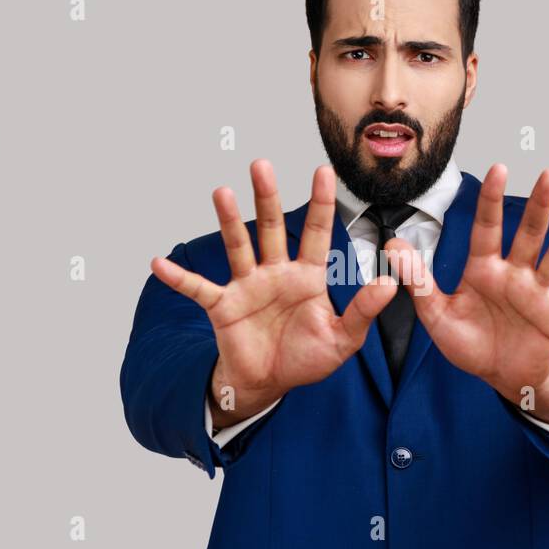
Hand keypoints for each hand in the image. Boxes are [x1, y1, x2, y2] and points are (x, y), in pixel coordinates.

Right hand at [151, 159, 397, 425]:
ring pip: (237, 246)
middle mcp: (275, 273)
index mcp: (307, 276)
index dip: (320, 203)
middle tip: (262, 164)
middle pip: (270, 227)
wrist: (270, 383)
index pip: (315, 232)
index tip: (323, 171)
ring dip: (228, 220)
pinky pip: (198, 289)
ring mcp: (246, 286)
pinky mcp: (223, 306)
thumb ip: (363, 310)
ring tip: (220, 191)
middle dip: (267, 196)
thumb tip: (389, 284)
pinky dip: (179, 279)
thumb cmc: (306, 359)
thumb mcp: (343, 339)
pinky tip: (159, 263)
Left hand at [385, 164, 548, 423]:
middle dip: (539, 205)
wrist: (499, 377)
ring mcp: (539, 294)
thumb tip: (393, 244)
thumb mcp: (437, 316)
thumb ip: (418, 281)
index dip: (493, 201)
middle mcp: (515, 275)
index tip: (500, 168)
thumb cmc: (470, 344)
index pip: (487, 228)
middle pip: (528, 234)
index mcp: (484, 270)